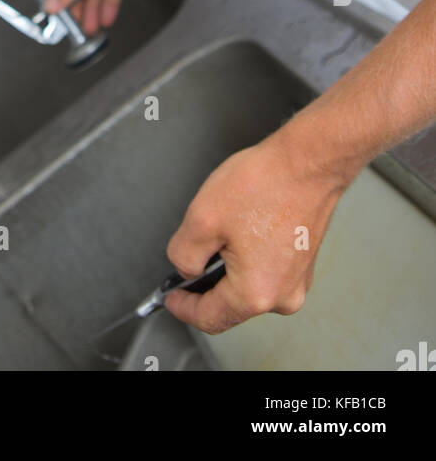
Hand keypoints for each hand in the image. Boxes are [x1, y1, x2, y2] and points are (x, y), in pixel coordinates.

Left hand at [161, 128, 348, 333]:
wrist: (309, 161)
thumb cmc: (267, 184)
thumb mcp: (202, 218)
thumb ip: (184, 255)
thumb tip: (187, 270)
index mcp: (256, 293)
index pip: (210, 318)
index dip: (184, 308)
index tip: (171, 299)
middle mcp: (283, 295)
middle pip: (229, 302)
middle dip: (207, 279)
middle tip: (195, 245)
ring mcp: (297, 280)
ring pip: (247, 284)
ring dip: (229, 264)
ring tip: (226, 225)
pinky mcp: (302, 263)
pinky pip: (265, 269)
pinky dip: (249, 254)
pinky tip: (247, 222)